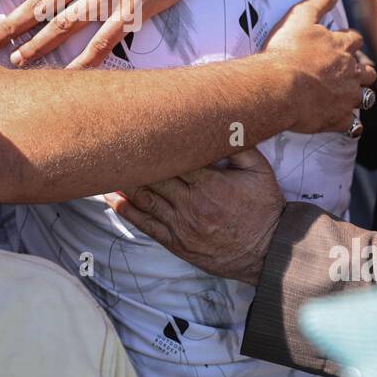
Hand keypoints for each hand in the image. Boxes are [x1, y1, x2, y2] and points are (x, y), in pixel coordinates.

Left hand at [104, 148, 284, 285]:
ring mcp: (181, 226)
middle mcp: (191, 204)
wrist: (268, 252)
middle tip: (116, 144)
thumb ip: (241, 147)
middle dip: (135, 161)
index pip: (172, 159)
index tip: (140, 131)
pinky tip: (113, 200)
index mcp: (209, 183)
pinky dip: (127, 212)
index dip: (154, 145)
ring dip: (124, 184)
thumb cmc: (264, 210)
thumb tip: (223, 124)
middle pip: (153, 177)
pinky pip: (146, 226)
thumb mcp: (260, 172)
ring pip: (145, 200)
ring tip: (108, 168)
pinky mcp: (177, 243)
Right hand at [262, 0, 376, 133]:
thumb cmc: (286, 52)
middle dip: (361, 70)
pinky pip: (351, 125)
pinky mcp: (337, 119)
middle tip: (352, 72)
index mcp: (341, 47)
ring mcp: (346, 98)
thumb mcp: (299, 17)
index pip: (355, 40)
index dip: (351, 41)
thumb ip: (318, 1)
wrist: (279, 85)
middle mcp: (349, 72)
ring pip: (364, 97)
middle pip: (366, 70)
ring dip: (359, 96)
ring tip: (351, 97)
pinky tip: (347, 124)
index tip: (346, 44)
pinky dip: (350, 124)